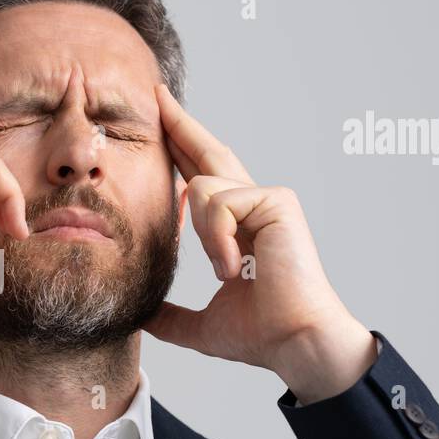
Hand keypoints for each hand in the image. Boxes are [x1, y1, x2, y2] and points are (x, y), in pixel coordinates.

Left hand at [144, 84, 376, 403]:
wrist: (295, 343)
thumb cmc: (264, 334)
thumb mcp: (202, 325)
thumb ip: (172, 317)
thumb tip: (143, 318)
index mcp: (240, 226)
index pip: (202, 179)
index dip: (180, 152)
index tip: (159, 126)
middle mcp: (255, 205)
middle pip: (209, 154)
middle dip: (179, 124)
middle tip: (155, 95)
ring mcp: (268, 199)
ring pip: (202, 188)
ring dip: (204, 235)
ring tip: (227, 272)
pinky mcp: (276, 201)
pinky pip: (218, 202)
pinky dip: (217, 237)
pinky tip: (233, 265)